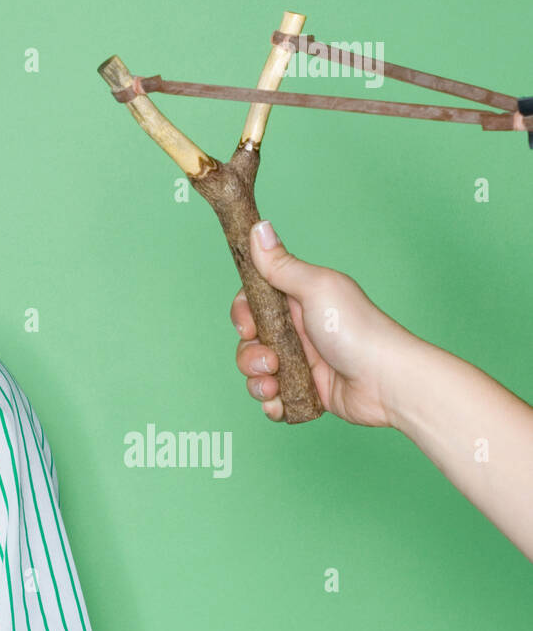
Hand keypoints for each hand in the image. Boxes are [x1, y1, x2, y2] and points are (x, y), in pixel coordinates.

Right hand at [231, 221, 419, 427]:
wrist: (388, 382)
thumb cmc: (357, 329)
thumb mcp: (316, 288)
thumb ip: (281, 264)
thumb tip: (257, 227)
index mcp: (298, 300)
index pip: (253, 302)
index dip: (243, 314)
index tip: (247, 326)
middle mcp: (297, 330)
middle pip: (250, 340)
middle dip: (249, 354)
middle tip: (270, 360)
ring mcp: (302, 362)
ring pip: (257, 370)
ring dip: (257, 380)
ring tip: (275, 385)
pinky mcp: (307, 391)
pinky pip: (273, 398)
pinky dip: (271, 403)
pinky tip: (279, 402)